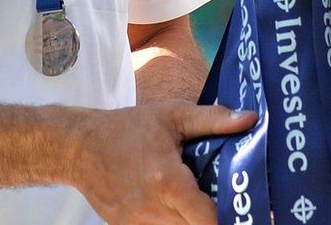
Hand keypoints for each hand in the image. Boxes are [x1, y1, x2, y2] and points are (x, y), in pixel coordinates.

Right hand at [70, 102, 254, 224]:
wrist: (79, 148)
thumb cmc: (128, 128)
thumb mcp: (172, 115)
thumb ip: (213, 120)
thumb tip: (251, 120)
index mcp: (167, 181)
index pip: (209, 218)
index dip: (232, 218)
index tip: (250, 210)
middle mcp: (153, 210)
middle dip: (213, 217)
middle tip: (228, 202)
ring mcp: (138, 224)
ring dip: (192, 219)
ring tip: (199, 199)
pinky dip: (173, 220)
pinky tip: (176, 204)